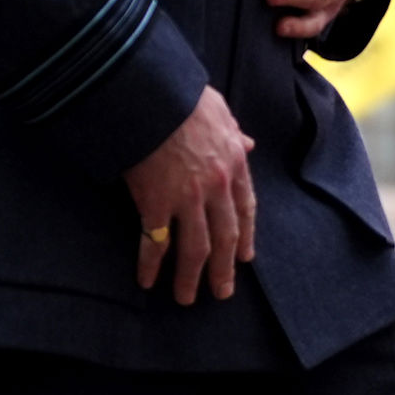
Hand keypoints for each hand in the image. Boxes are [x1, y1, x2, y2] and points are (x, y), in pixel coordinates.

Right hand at [126, 88, 257, 302]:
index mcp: (234, 164)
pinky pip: (155, 242)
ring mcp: (187, 198)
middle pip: (225, 237)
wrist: (153, 96)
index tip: (245, 257)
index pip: (245, 208)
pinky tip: (146, 281)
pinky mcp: (155, 203)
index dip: (246, 236)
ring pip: (194, 248)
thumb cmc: (184, 97)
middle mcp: (216, 187)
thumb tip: (247, 143)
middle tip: (221, 292)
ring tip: (186, 298)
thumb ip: (233, 132)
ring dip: (190, 277)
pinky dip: (150, 265)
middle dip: (224, 269)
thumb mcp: (219, 110)